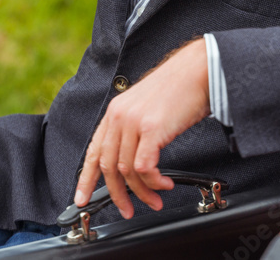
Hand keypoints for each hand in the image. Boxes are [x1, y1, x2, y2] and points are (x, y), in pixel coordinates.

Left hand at [74, 39, 209, 218]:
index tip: (82, 198)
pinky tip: (164, 184)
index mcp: (115, 112)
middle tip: (127, 210)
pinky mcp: (151, 128)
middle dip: (117, 194)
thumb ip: (134, 129)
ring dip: (142, 192)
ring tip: (156, 199)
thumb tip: (134, 161)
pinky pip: (143, 167)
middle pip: (108, 166)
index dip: (86, 178)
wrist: (198, 69)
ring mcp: (133, 122)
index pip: (94, 151)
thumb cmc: (179, 88)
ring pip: (126, 170)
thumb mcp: (147, 107)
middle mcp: (119, 116)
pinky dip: (153, 182)